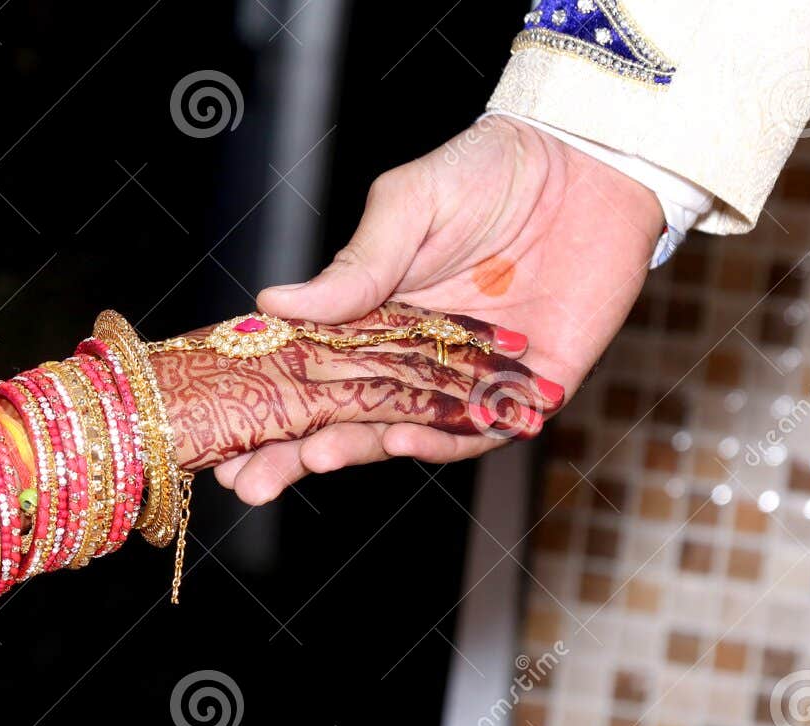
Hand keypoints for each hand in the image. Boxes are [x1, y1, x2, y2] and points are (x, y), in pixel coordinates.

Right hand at [218, 116, 663, 504]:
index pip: (314, 375)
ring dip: (359, 449)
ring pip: (408, 431)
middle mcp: (421, 358)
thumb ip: (354, 268)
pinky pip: (483, 429)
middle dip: (297, 452)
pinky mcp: (534, 390)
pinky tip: (401, 440)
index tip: (221, 438)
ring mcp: (473, 379)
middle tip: (249, 480)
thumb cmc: (491, 170)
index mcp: (378, 317)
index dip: (270, 408)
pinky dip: (444, 438)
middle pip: (350, 417)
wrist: (588, 160)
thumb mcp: (407, 207)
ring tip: (313, 456)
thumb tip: (273, 307)